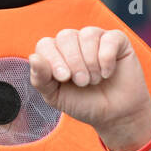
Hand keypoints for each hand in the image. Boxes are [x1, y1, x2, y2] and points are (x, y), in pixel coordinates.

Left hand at [30, 27, 150, 150]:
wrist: (115, 115)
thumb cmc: (84, 104)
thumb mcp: (56, 97)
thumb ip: (40, 79)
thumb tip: (33, 58)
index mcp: (56, 53)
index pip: (46, 44)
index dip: (53, 60)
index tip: (64, 79)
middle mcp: (74, 42)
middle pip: (66, 36)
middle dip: (74, 63)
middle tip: (82, 83)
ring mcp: (96, 39)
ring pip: (87, 35)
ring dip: (91, 63)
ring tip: (95, 80)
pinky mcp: (117, 40)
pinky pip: (109, 39)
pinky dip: (107, 59)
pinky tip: (108, 73)